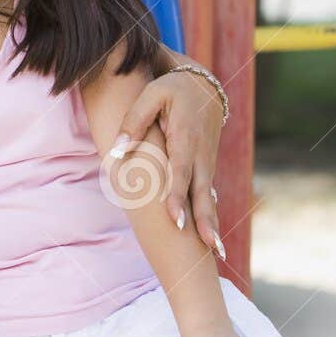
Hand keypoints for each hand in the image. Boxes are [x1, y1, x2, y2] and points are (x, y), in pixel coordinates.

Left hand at [115, 69, 224, 254]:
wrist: (203, 84)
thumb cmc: (171, 89)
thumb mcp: (151, 96)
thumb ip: (133, 122)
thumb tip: (117, 151)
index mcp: (186, 138)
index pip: (181, 173)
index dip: (178, 197)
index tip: (175, 221)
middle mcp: (200, 154)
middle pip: (203, 192)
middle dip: (206, 221)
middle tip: (211, 248)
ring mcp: (206, 162)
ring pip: (209, 197)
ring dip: (213, 224)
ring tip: (218, 252)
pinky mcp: (206, 166)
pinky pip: (208, 194)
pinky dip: (211, 215)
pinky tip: (212, 237)